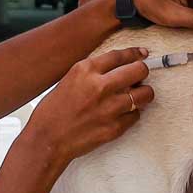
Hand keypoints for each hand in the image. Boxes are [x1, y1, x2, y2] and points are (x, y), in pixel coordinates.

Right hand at [25, 47, 153, 165]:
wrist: (47, 139)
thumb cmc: (53, 111)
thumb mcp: (69, 80)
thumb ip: (93, 72)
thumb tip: (118, 68)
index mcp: (86, 70)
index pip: (120, 55)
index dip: (135, 53)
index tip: (142, 54)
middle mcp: (100, 86)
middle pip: (139, 70)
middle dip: (142, 72)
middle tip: (139, 77)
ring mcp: (110, 108)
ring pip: (145, 94)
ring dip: (143, 93)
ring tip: (137, 96)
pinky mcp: (115, 127)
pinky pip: (136, 115)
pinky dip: (132, 113)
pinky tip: (122, 114)